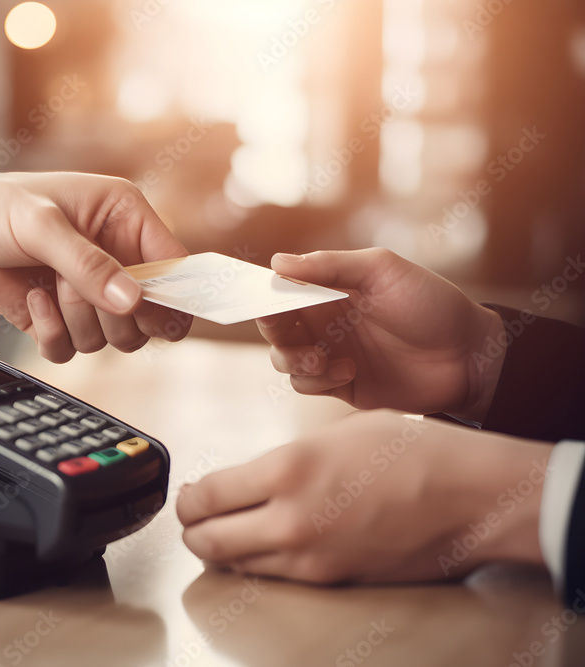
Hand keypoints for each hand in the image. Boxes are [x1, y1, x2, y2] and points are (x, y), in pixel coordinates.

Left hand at [0, 163, 191, 361]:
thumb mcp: (41, 225)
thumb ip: (87, 263)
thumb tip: (132, 301)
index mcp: (127, 219)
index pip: (175, 267)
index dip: (173, 296)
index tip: (151, 313)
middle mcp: (118, 258)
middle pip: (148, 317)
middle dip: (108, 313)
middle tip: (72, 288)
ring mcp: (92, 293)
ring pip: (112, 340)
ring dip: (77, 323)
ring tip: (47, 287)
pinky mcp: (63, 319)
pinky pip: (73, 351)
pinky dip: (52, 335)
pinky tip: (34, 302)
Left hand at [177, 410, 549, 583]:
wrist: (471, 497)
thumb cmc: (412, 451)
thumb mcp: (332, 433)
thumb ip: (281, 459)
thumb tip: (247, 478)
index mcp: (287, 469)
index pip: (205, 496)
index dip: (187, 497)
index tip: (188, 493)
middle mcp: (289, 519)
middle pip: (206, 540)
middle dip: (191, 529)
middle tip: (192, 518)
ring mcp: (310, 558)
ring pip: (235, 566)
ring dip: (220, 550)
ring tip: (222, 533)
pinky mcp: (331, 581)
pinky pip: (274, 577)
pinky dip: (256, 565)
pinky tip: (264, 547)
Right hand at [258, 248, 503, 419]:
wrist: (469, 357)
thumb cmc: (432, 304)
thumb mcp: (382, 271)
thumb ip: (330, 266)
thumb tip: (277, 262)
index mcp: (330, 291)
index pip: (282, 291)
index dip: (265, 295)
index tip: (262, 301)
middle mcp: (324, 322)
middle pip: (274, 329)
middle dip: (275, 332)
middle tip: (292, 334)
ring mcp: (331, 355)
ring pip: (283, 360)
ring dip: (295, 359)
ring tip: (326, 360)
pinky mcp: (341, 386)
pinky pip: (306, 385)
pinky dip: (317, 380)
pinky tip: (349, 372)